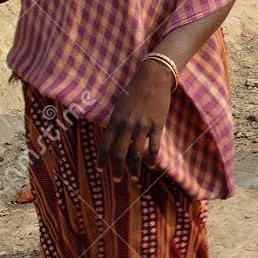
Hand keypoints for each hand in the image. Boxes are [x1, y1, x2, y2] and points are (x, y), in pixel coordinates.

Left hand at [99, 61, 173, 179]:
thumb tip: (115, 139)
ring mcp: (142, 126)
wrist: (153, 78)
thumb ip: (117, 123)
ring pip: (136, 154)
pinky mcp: (157, 125)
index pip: (105, 145)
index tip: (100, 170)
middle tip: (116, 180)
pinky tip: (151, 166)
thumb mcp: (121, 106)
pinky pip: (153, 147)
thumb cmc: (135, 91)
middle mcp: (127, 125)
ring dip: (134, 168)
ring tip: (133, 178)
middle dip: (117, 169)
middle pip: (119, 153)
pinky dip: (151, 159)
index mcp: (115, 120)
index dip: (102, 159)